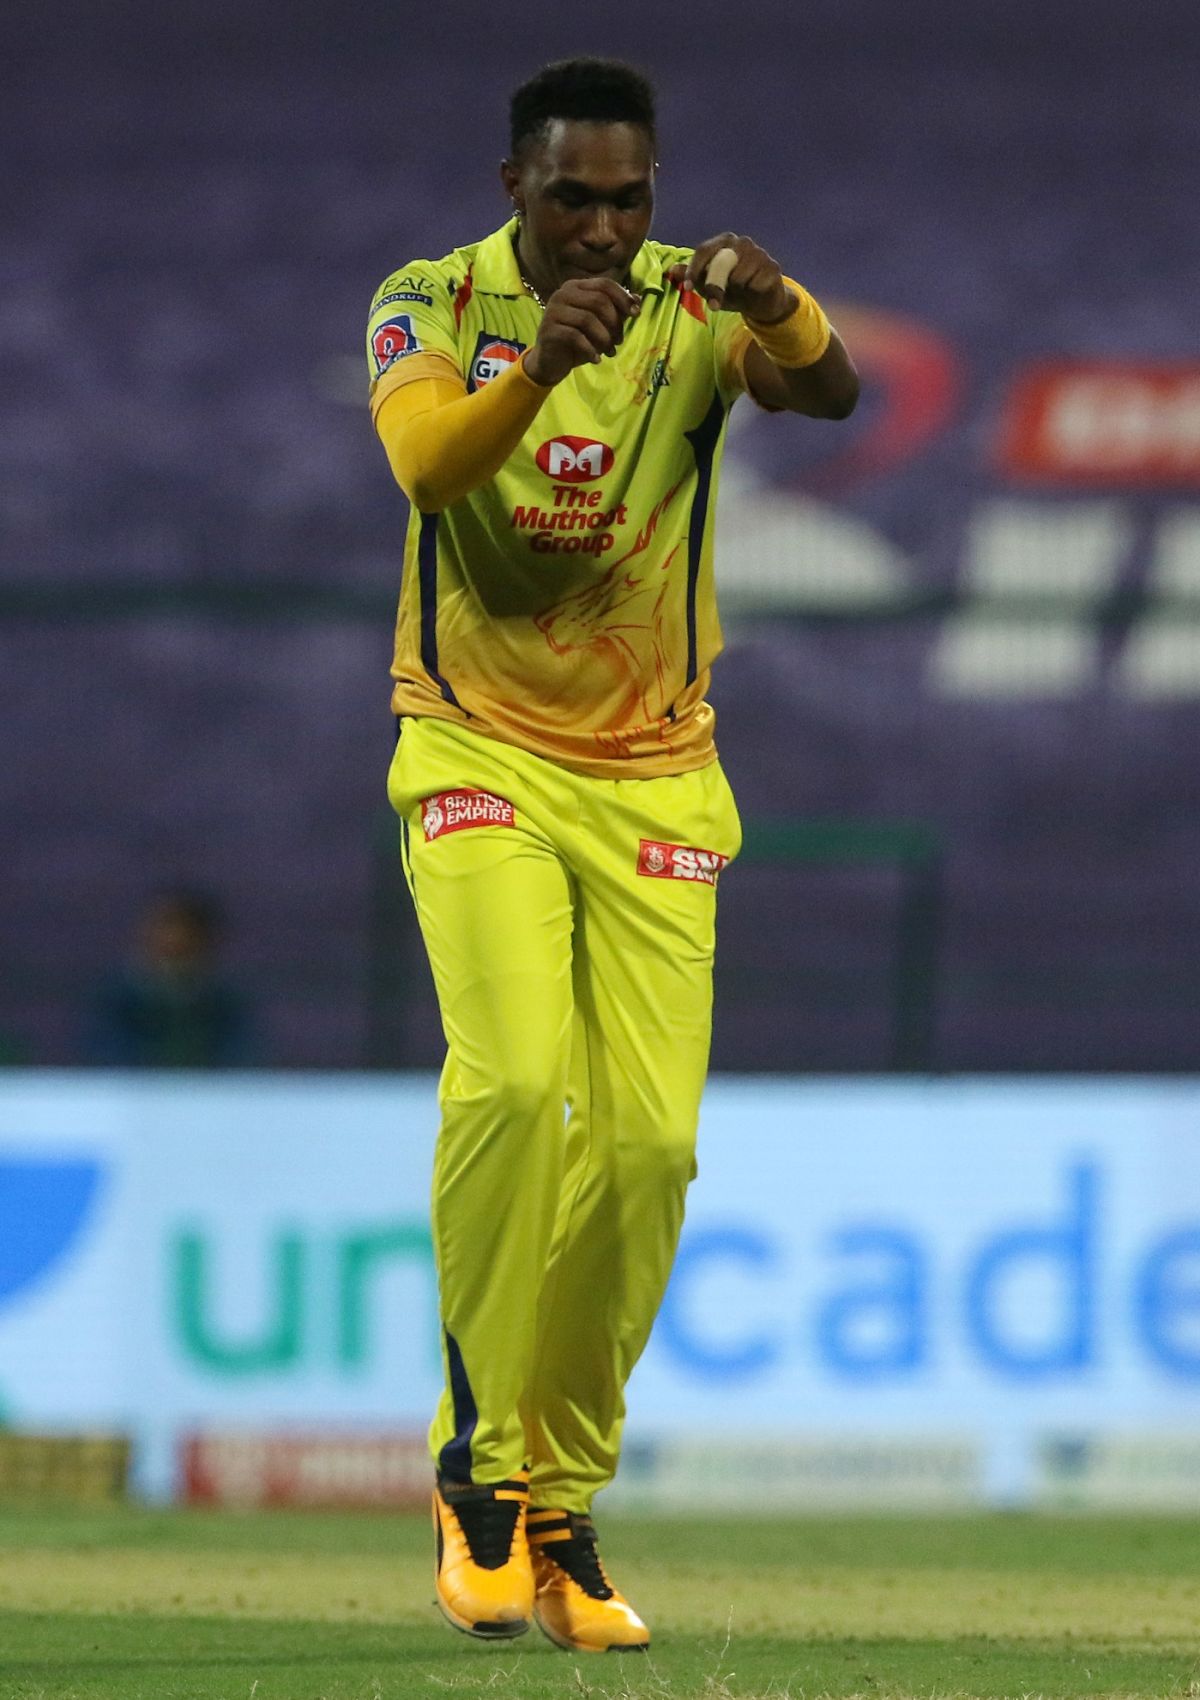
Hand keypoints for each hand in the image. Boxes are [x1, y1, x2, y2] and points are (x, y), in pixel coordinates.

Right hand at [523, 277, 640, 386]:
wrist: (552, 362)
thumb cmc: (578, 341)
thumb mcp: (601, 325)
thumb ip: (616, 311)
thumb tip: (638, 298)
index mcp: (576, 287)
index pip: (604, 284)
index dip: (623, 298)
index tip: (636, 314)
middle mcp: (563, 293)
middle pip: (598, 301)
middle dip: (614, 323)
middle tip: (619, 341)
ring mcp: (553, 310)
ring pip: (587, 319)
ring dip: (604, 338)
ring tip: (610, 352)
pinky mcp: (548, 329)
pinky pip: (575, 336)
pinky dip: (590, 350)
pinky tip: (597, 360)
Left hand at [667, 234, 795, 322]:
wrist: (761, 301)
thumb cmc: (732, 290)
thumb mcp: (708, 286)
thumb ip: (692, 277)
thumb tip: (673, 270)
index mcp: (724, 242)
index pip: (704, 250)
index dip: (695, 269)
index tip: (688, 288)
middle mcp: (742, 243)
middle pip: (719, 263)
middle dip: (713, 286)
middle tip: (713, 304)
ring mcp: (759, 253)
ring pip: (737, 277)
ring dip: (735, 291)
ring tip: (740, 291)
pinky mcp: (772, 267)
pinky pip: (754, 284)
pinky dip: (751, 293)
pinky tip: (754, 291)